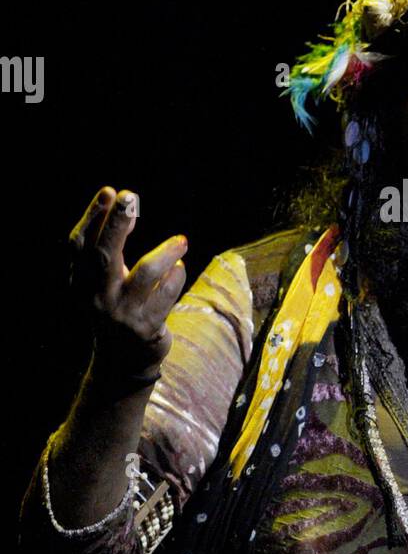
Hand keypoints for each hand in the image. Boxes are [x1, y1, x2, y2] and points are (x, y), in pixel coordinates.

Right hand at [68, 187, 187, 378]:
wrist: (122, 361)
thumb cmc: (114, 307)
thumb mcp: (99, 282)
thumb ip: (104, 249)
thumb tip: (124, 203)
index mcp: (80, 282)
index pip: (80, 245)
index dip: (93, 217)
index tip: (110, 192)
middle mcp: (96, 297)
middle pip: (104, 255)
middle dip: (118, 223)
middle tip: (131, 196)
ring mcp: (121, 314)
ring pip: (145, 272)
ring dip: (166, 251)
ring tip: (181, 242)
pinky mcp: (146, 328)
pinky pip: (167, 294)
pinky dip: (176, 276)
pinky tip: (179, 268)